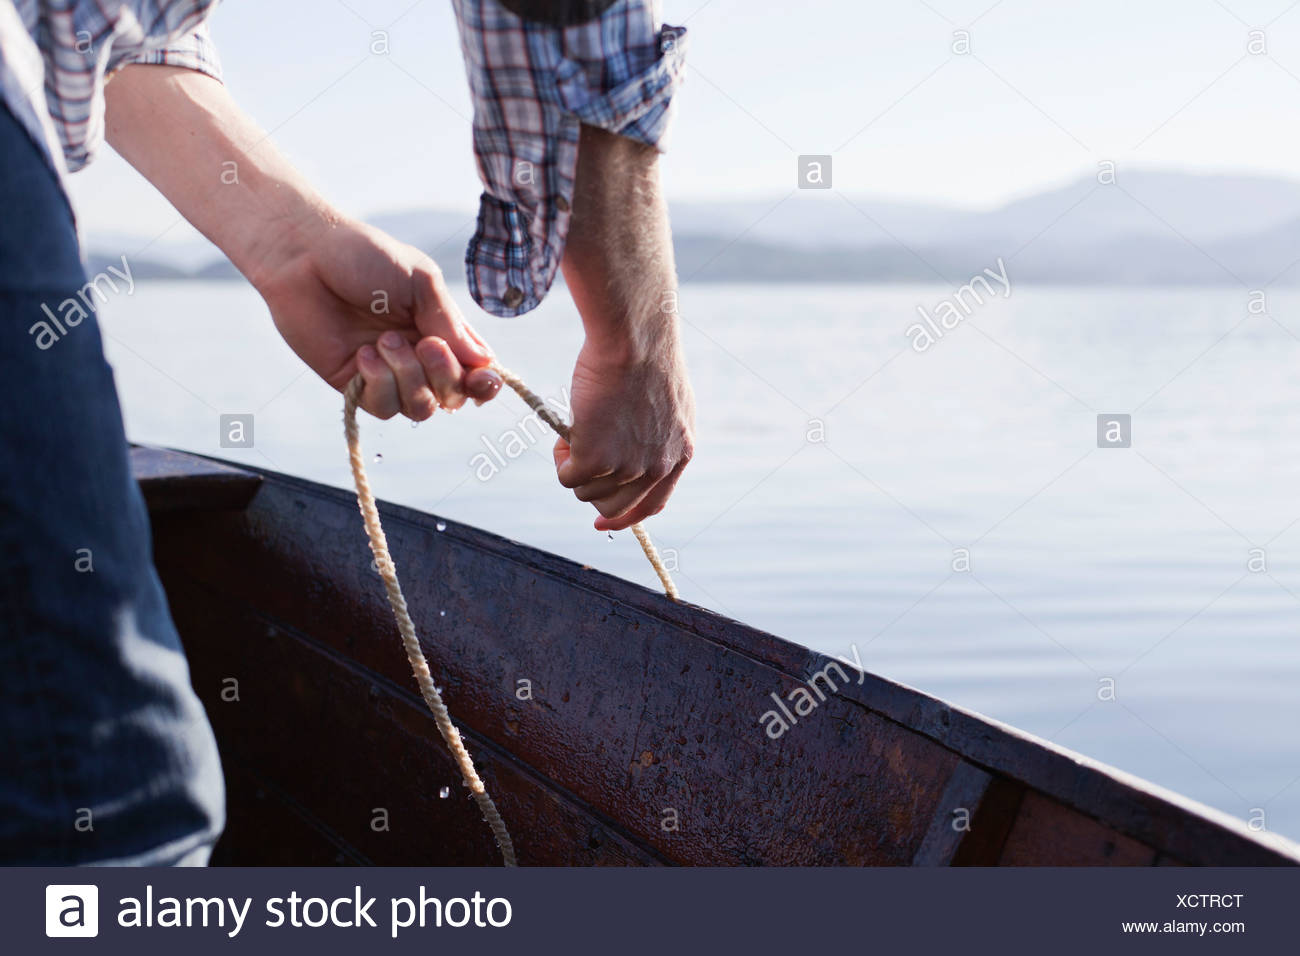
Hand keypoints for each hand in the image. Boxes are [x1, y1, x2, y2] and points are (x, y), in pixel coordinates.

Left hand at [253, 217, 501, 419]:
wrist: (305, 255)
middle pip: (451, 397)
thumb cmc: (365, 257)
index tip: (484, 379)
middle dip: (444, 376)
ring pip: (419, 408)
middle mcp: (418, 357)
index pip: (475, 372)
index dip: (484, 384)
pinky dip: (379, 383)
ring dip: (409, 378)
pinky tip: (364, 354)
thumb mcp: (421, 283)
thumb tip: (484, 364)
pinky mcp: (353, 384)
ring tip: (385, 341)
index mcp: (442, 331)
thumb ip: (451, 326)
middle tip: (425, 344)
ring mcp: (387, 373)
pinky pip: (382, 407)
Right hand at [553, 334, 694, 530]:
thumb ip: (657, 434)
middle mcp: (656, 467)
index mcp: (679, 454)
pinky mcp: (596, 460)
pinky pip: (566, 476)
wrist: (633, 339)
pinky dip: (560, 457)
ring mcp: (627, 467)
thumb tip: (631, 450)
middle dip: (592, 487)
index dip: (625, 517)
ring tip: (577, 427)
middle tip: (579, 456)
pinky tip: (568, 427)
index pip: (652, 504)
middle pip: (613, 506)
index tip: (601, 523)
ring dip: (573, 466)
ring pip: (585, 491)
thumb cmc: (645, 355)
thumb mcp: (668, 403)